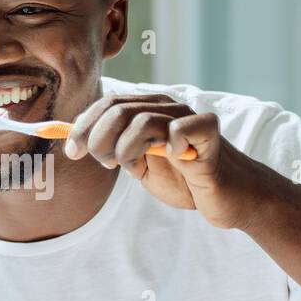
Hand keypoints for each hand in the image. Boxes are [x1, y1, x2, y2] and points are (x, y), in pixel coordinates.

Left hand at [63, 93, 271, 229]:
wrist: (227, 196)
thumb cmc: (184, 179)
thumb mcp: (140, 165)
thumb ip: (114, 150)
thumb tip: (74, 139)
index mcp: (149, 110)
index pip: (107, 104)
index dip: (83, 126)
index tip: (72, 151)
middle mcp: (167, 107)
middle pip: (118, 110)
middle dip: (100, 141)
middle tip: (106, 165)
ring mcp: (188, 118)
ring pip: (141, 121)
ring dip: (127, 150)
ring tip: (136, 168)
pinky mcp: (209, 133)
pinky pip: (183, 127)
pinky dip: (171, 143)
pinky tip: (175, 158)